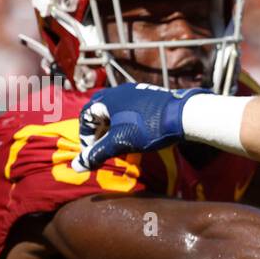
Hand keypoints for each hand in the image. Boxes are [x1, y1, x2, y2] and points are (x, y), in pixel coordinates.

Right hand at [74, 82, 204, 170]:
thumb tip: (76, 167)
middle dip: (99, 133)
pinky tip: (137, 138)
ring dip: (113, 130)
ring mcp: (136, 92)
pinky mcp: (150, 97)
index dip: (85, 136)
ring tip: (119, 146)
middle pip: (100, 113)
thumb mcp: (119, 142)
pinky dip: (127, 126)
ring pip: (116, 113)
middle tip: (102, 148)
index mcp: (107, 98)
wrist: (183, 115)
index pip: (86, 116)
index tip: (92, 152)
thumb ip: (97, 153)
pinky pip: (131, 112)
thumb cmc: (147, 127)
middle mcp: (119, 92)